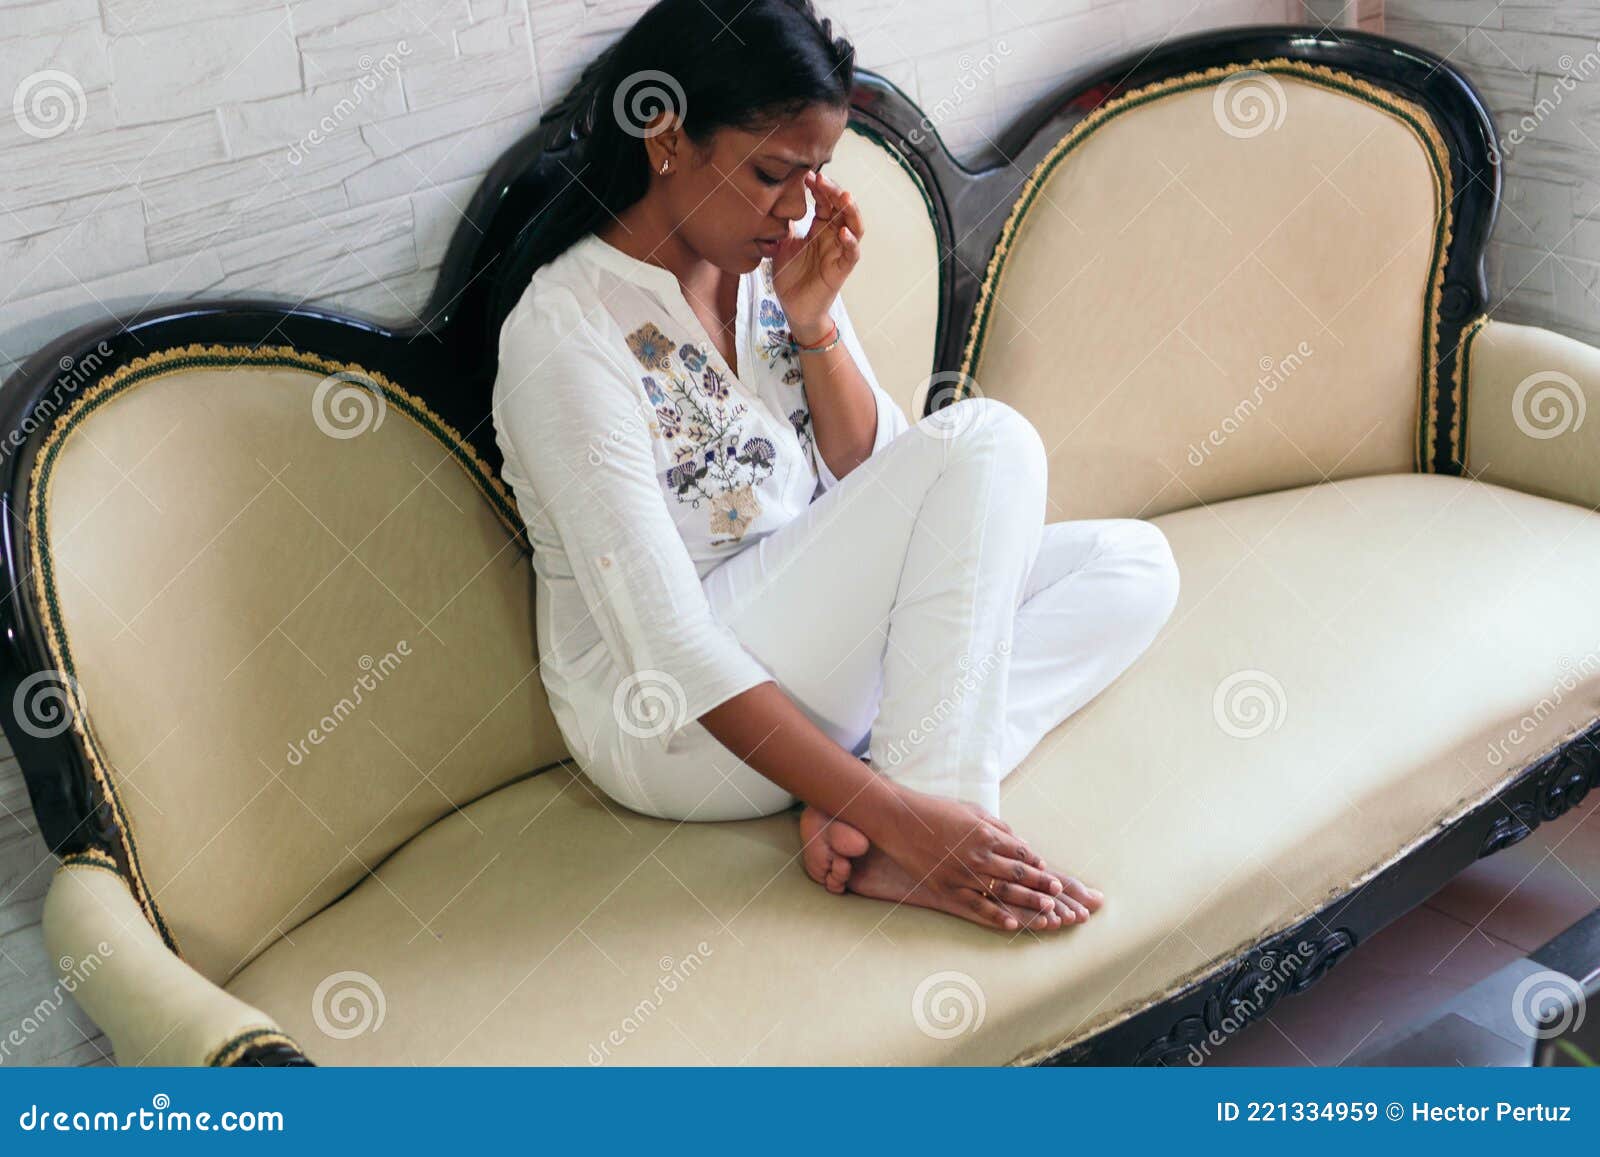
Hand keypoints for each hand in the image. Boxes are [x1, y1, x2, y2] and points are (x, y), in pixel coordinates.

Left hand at [771, 170, 863, 344]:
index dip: (819, 188)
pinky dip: (850, 243)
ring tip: (845, 197)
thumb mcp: (781, 244)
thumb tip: (772, 201)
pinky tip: (843, 233)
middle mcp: (832, 237)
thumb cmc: (790, 277)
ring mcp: (839, 252)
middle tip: (821, 179)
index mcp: (819, 228)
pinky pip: (851, 254)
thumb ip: (782, 225)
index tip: (806, 175)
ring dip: (851, 211)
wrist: (793, 308)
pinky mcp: (841, 270)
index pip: (824, 201)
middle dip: (834, 191)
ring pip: (854, 227)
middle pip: (841, 208)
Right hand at [874, 783, 1071, 932]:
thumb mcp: (970, 810)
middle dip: (1040, 884)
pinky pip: (976, 906)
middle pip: (1017, 874)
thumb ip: (996, 825)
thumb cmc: (935, 810)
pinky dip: (996, 916)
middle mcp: (978, 855)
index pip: (1020, 852)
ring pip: (1002, 892)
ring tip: (1047, 909)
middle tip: (1057, 893)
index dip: (1036, 863)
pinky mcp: (947, 888)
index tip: (1048, 871)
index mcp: (985, 833)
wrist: (899, 820)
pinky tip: (1012, 924)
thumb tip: (1018, 840)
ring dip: (1028, 901)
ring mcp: (962, 874)